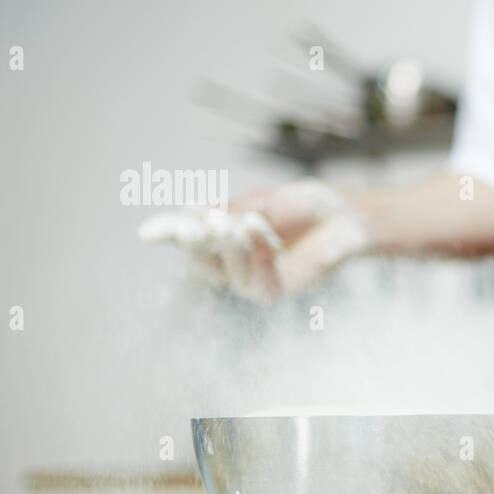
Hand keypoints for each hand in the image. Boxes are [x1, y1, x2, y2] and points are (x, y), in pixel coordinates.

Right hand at [138, 179, 368, 301]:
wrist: (344, 215)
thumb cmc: (301, 206)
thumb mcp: (261, 201)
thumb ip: (230, 212)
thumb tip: (189, 212)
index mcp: (219, 239)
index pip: (187, 240)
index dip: (168, 236)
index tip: (148, 233)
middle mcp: (230, 265)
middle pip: (202, 262)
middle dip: (197, 243)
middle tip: (196, 224)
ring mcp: (252, 281)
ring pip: (229, 272)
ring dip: (232, 247)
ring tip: (240, 222)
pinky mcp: (278, 291)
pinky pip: (262, 280)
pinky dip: (259, 254)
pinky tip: (257, 229)